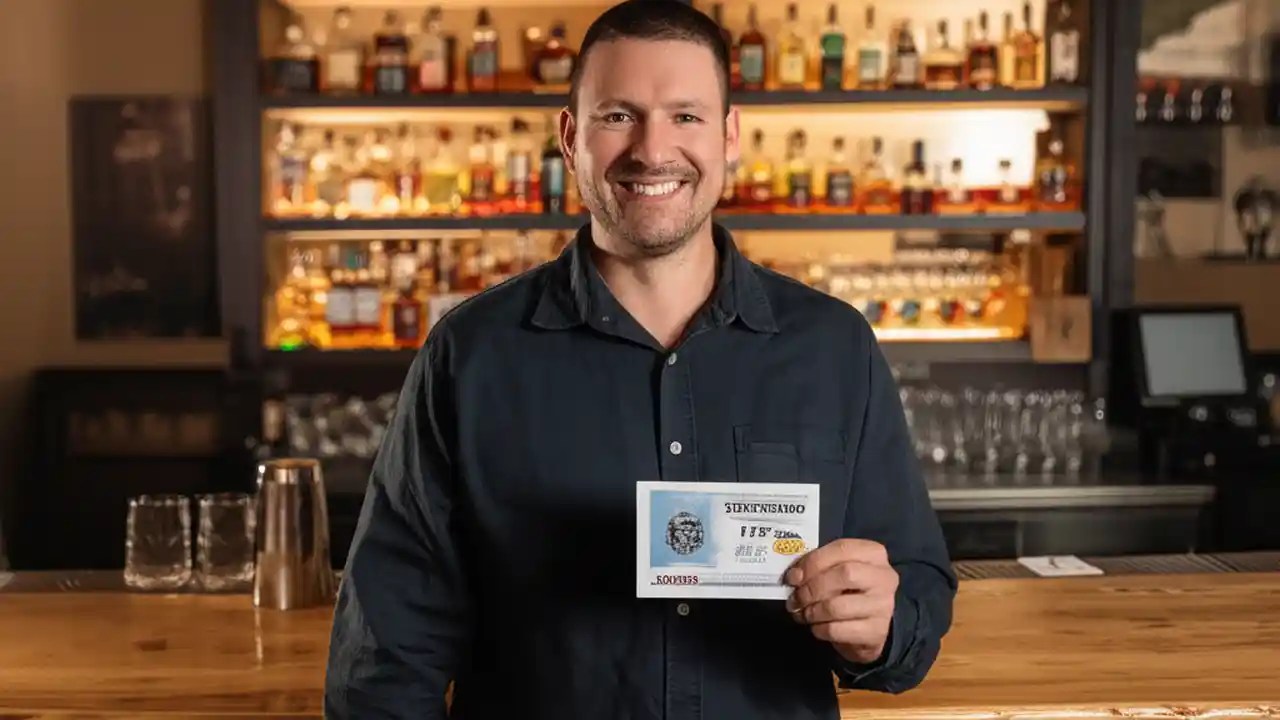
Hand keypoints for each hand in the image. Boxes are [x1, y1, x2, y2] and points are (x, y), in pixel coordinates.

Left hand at [784, 538, 897, 664]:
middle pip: (843, 575)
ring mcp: (883, 606)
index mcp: (874, 554)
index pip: (842, 548)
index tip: (793, 576)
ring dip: (811, 612)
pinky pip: (836, 630)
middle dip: (812, 588)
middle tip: (795, 598)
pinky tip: (816, 627)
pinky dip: (819, 629)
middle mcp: (884, 577)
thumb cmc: (849, 591)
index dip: (812, 562)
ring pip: (837, 607)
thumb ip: (819, 566)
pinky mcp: (876, 632)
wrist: (871, 627)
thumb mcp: (838, 570)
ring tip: (802, 613)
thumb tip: (794, 575)